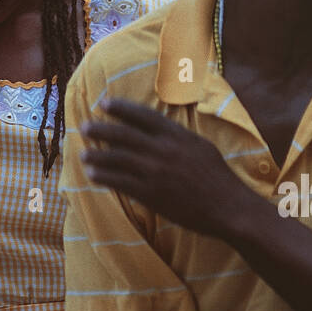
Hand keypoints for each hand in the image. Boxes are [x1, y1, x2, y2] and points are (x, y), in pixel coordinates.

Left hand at [79, 98, 247, 237]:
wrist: (228, 207)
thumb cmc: (218, 177)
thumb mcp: (201, 146)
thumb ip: (178, 137)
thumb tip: (158, 131)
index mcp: (177, 135)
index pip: (143, 115)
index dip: (121, 108)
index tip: (104, 103)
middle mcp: (163, 149)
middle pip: (124, 134)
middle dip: (101, 128)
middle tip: (84, 125)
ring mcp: (156, 171)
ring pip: (117, 158)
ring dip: (97, 155)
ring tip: (82, 154)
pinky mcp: (151, 193)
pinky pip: (121, 182)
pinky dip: (104, 178)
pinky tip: (92, 175)